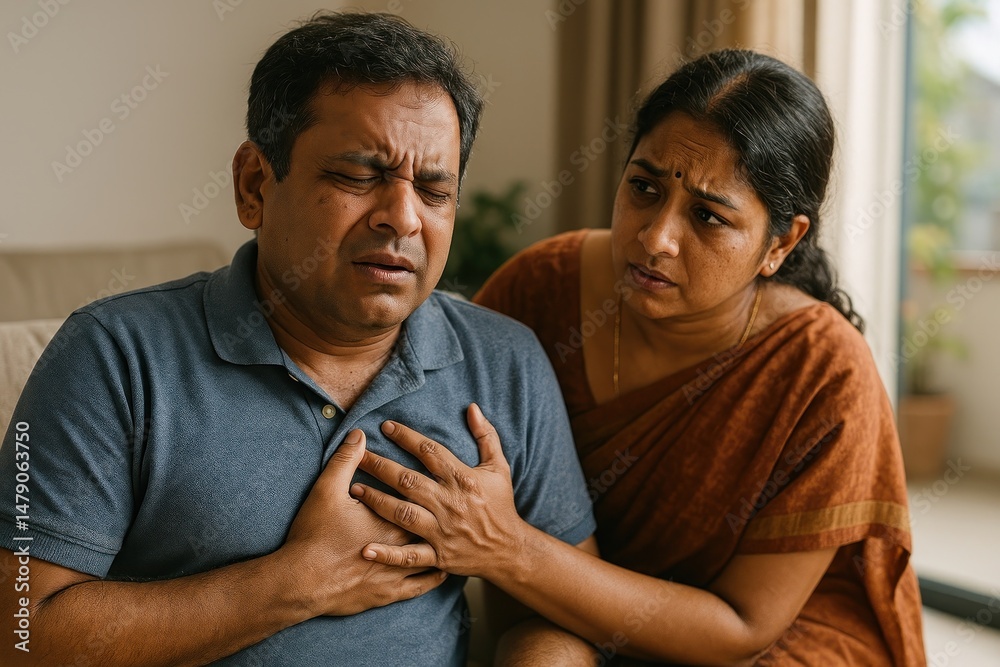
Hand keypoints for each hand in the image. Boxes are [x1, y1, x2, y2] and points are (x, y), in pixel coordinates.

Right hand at [279, 429, 446, 616]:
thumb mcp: (326, 490)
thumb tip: (360, 435)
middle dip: (444, 512)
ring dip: (446, 543)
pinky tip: (444, 569)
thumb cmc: (314, 536)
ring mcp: (400, 572)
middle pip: (433, 524)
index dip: (429, 481)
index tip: (438, 473)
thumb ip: (345, 460)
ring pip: (435, 555)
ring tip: (458, 532)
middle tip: (457, 502)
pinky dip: (437, 575)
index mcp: (393, 518)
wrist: (302, 582)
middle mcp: (403, 545)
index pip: (419, 495)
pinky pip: (425, 584)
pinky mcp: (392, 594)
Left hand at [350, 403, 526, 577]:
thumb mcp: (499, 468)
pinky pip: (410, 557)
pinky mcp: (439, 555)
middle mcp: (450, 503)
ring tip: (354, 488)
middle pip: (409, 480)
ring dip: (377, 500)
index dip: (406, 437)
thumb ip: (486, 436)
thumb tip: (473, 407)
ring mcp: (443, 531)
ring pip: (404, 514)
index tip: (385, 426)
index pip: (430, 452)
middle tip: (357, 454)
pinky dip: (388, 555)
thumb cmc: (501, 505)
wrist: (510, 550)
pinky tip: (365, 549)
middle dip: (380, 465)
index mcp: (463, 479)